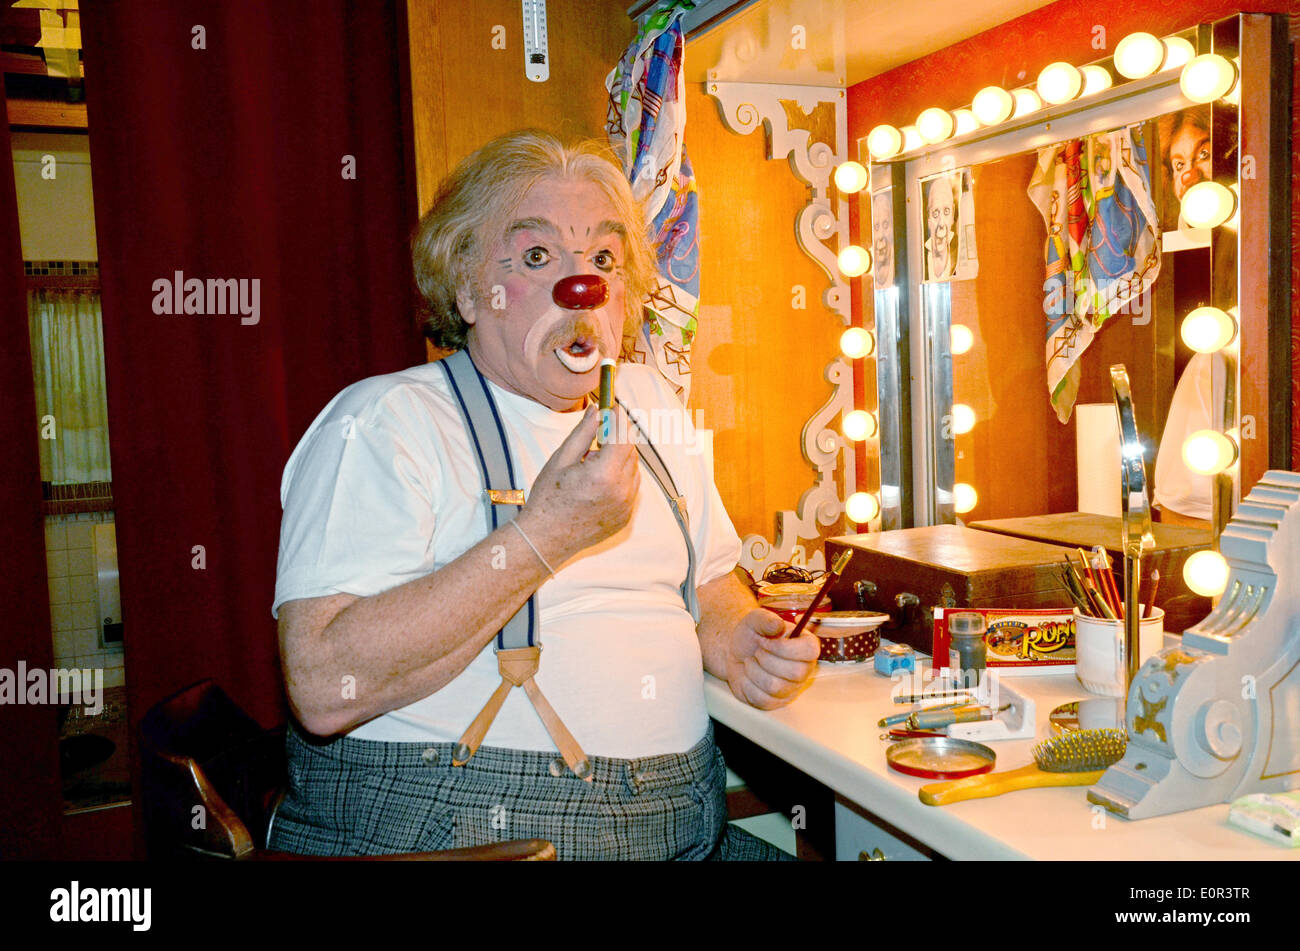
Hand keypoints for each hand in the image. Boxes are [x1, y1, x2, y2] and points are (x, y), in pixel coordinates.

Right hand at [518, 405, 638, 563]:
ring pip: (633, 469)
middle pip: (630, 451)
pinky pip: (631, 488)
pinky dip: (620, 478)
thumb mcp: (561, 459)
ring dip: (618, 459)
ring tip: (590, 468)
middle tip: (595, 439)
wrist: (545, 539)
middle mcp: (620, 491)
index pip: (622, 436)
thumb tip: (596, 410)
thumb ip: (583, 433)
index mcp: (603, 475)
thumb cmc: (548, 498)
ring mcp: (626, 506)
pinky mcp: (626, 517)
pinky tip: (596, 484)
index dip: (619, 419)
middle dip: (616, 439)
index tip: (613, 408)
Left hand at [724, 609, 819, 709]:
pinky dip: (747, 685)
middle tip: (757, 651)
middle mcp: (803, 669)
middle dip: (767, 659)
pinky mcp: (775, 701)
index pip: (810, 650)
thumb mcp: (756, 619)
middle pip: (795, 672)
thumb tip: (778, 625)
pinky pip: (762, 699)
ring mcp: (790, 688)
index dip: (785, 648)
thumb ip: (766, 619)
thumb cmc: (752, 634)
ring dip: (754, 671)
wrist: (736, 651)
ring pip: (774, 686)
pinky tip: (747, 675)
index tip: (765, 642)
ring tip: (750, 661)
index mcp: (805, 646)